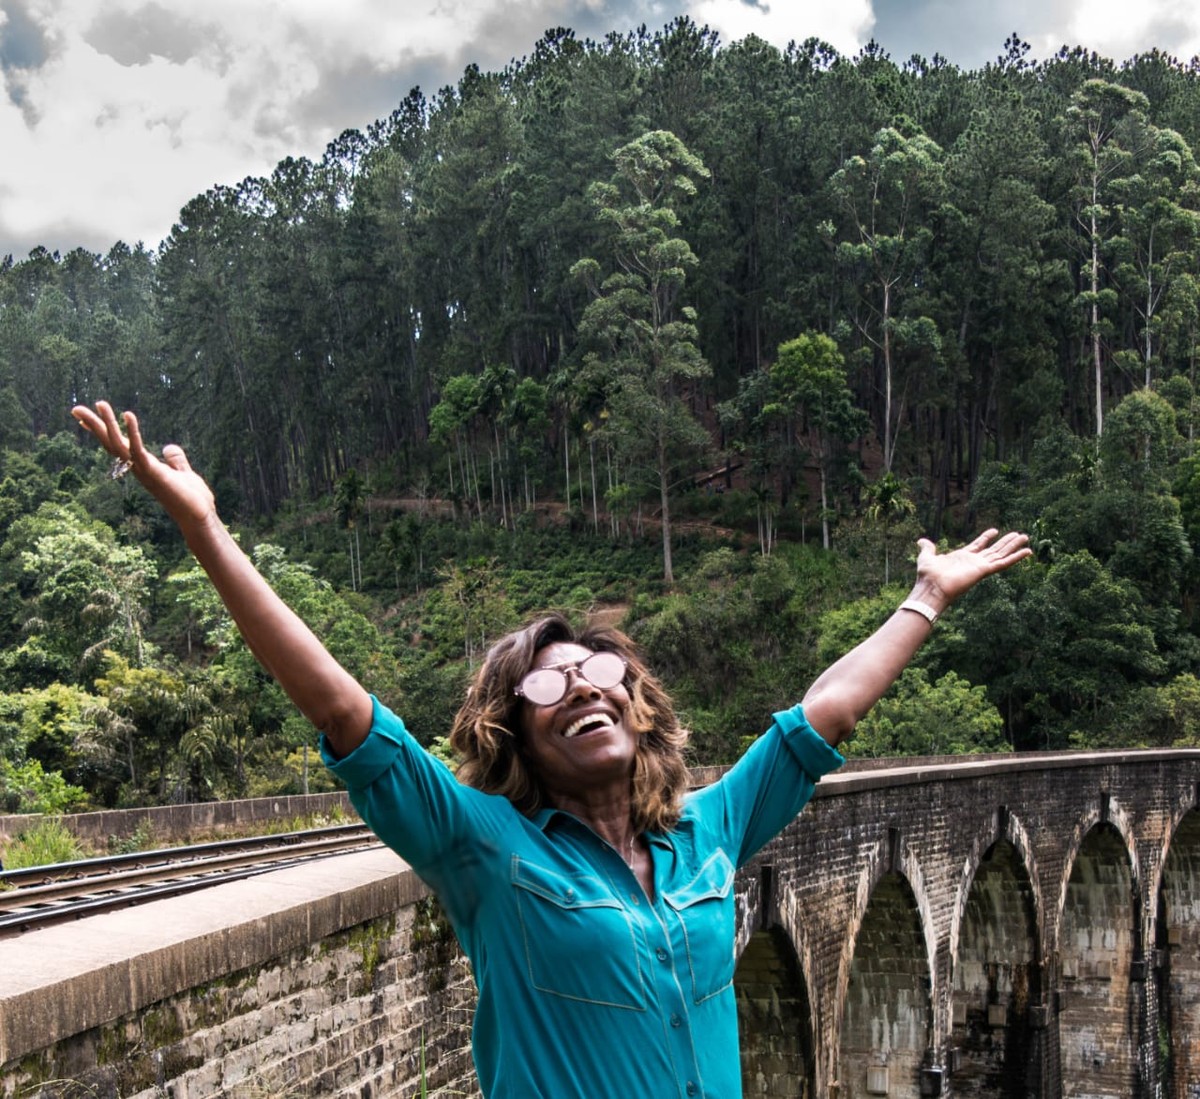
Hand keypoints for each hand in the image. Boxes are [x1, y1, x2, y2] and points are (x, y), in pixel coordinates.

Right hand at [71, 401, 216, 529]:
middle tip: (75, 408)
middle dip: (94, 425)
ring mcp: (143, 470)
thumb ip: (176, 460)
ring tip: (100, 403)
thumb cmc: (191, 499)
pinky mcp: (153, 472)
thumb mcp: (183, 474)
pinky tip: (128, 415)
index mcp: (143, 466)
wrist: (199, 517)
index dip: (102, 432)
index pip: (118, 446)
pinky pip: (138, 449)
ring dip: (109, 423)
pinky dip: (133, 432)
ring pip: (119, 444)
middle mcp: (137, 468)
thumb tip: (169, 448)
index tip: (84, 420)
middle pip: (111, 443)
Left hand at [914, 528, 1031, 606]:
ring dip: (1014, 546)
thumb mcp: (926, 557)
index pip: (978, 545)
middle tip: (1019, 534)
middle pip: (994, 549)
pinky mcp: (984, 571)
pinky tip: (1027, 552)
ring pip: (1001, 554)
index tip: (995, 530)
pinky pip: (1003, 563)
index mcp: (962, 557)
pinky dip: (1016, 557)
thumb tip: (921, 541)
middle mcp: (974, 562)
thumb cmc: (928, 576)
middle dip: (1006, 542)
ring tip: (1026, 537)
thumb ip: (927, 548)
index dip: (986, 537)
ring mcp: (980, 566)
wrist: (931, 587)